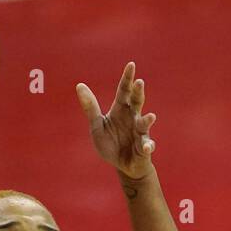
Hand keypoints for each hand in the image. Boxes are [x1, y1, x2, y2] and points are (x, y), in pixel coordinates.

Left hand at [76, 61, 156, 179]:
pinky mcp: (144, 148)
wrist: (122, 166)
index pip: (124, 91)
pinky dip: (148, 146)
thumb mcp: (96, 126)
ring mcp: (140, 133)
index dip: (127, 78)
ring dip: (147, 120)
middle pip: (137, 102)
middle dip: (139, 93)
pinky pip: (147, 146)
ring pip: (145, 124)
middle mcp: (133, 118)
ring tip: (150, 117)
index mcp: (121, 110)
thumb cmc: (110, 144)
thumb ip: (90, 107)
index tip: (131, 65)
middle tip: (139, 83)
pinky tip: (147, 147)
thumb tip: (79, 85)